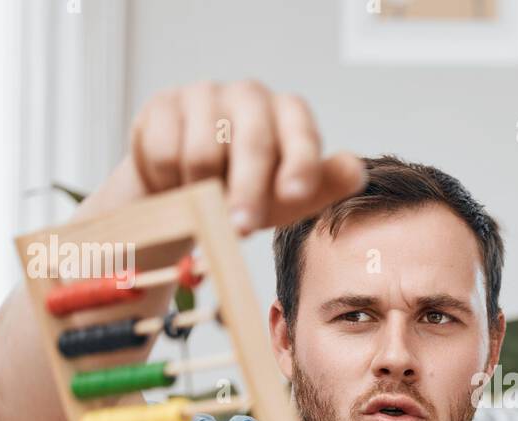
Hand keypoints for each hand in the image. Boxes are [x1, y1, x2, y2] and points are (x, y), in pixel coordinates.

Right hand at [86, 80, 365, 233]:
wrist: (184, 187)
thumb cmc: (249, 191)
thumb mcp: (289, 197)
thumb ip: (324, 186)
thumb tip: (354, 170)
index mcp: (290, 113)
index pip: (301, 134)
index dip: (300, 165)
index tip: (295, 196)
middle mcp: (251, 95)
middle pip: (253, 144)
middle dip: (249, 192)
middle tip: (243, 228)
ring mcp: (205, 94)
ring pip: (203, 154)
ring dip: (203, 192)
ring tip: (205, 200)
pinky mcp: (163, 104)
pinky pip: (165, 153)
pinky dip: (170, 183)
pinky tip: (176, 185)